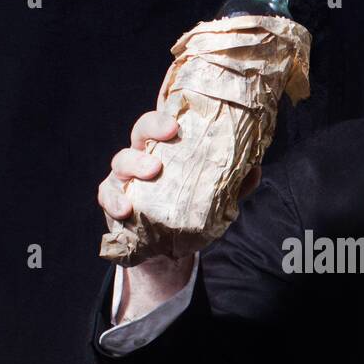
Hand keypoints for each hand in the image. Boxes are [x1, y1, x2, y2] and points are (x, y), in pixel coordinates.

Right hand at [97, 111, 262, 321]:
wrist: (166, 246)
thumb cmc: (188, 208)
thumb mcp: (215, 197)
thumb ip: (234, 184)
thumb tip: (256, 168)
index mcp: (166, 148)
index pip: (164, 123)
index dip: (166, 117)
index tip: (178, 123)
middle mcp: (142, 155)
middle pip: (140, 133)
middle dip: (150, 130)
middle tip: (169, 136)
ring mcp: (125, 177)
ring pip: (120, 160)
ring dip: (134, 164)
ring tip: (151, 173)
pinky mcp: (113, 199)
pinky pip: (106, 194)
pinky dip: (113, 200)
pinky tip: (125, 209)